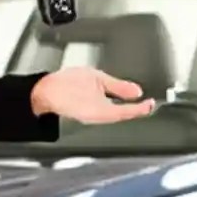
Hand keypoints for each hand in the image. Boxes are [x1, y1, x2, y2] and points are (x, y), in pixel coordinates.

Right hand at [29, 66, 155, 123]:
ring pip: (115, 116)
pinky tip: (117, 103)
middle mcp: (99, 118)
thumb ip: (118, 86)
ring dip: (127, 111)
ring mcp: (93, 118)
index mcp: (103, 111)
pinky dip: (115, 109)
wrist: (45, 91)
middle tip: (147, 104)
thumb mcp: (97, 78)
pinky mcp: (87, 115)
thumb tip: (135, 91)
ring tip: (137, 104)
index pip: (128, 112)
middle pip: (123, 116)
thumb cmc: (65, 84)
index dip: (142, 109)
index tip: (150, 104)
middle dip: (136, 110)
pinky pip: (106, 114)